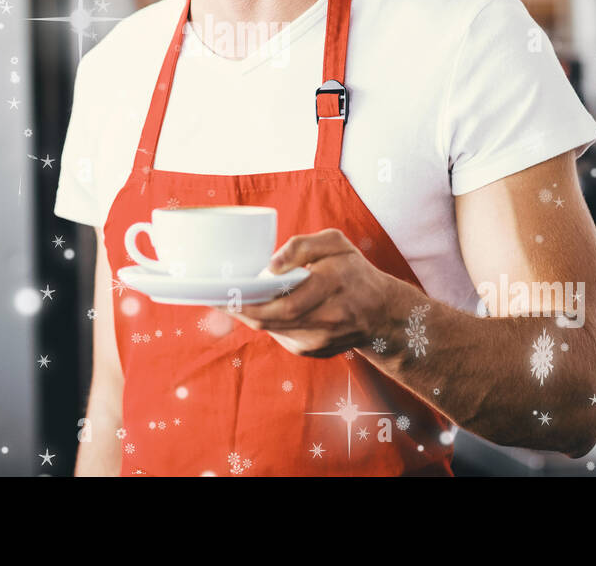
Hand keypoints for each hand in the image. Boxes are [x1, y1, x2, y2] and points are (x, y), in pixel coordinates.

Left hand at [223, 228, 399, 357]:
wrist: (382, 314)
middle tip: (213, 296)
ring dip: (248, 315)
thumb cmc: (354, 272)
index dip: (248, 303)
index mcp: (331, 286)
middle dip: (239, 309)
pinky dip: (266, 321)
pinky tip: (258, 308)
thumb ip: (302, 246)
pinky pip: (280, 336)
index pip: (282, 303)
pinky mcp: (312, 352)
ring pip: (271, 329)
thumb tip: (271, 265)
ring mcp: (319, 341)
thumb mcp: (336, 245)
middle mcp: (326, 319)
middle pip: (270, 320)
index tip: (222, 294)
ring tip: (229, 299)